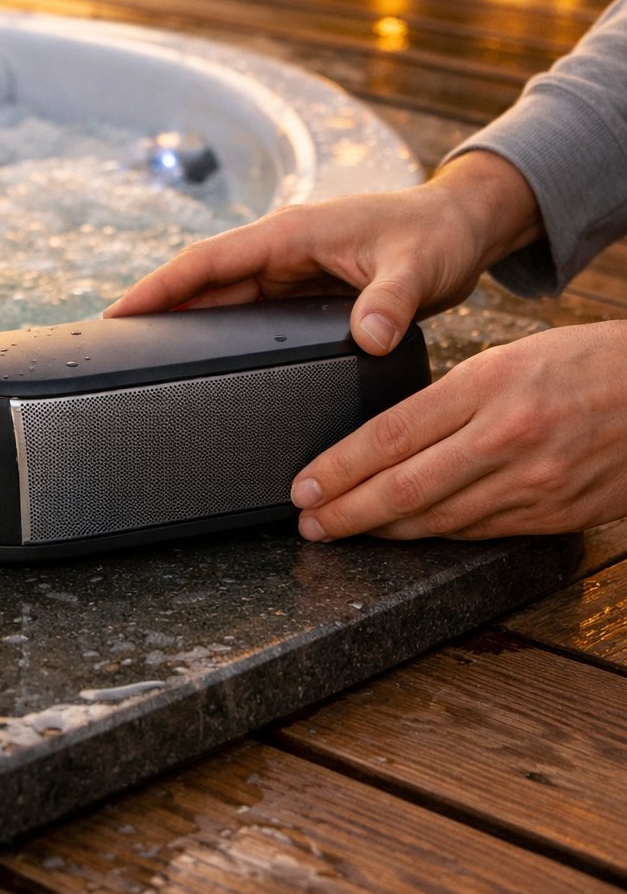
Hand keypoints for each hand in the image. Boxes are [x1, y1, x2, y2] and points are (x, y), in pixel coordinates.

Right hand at [105, 150, 540, 357]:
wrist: (460, 228)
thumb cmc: (436, 236)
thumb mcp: (416, 268)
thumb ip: (391, 302)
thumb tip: (371, 338)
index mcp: (290, 234)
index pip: (208, 261)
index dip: (160, 287)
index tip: (118, 313)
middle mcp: (280, 250)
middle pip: (202, 282)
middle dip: (156, 309)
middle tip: (111, 348)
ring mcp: (289, 270)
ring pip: (221, 299)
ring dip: (184, 322)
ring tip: (141, 359)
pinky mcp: (303, 290)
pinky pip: (249, 312)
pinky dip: (220, 331)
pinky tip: (205, 359)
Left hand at [291, 320, 626, 538]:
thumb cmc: (589, 364)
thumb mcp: (512, 358)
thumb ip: (455, 396)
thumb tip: (395, 435)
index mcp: (488, 386)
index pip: (392, 434)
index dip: (340, 467)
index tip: (303, 484)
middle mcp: (505, 438)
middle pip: (405, 487)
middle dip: (346, 510)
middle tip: (307, 521)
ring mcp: (531, 483)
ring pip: (437, 519)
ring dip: (381, 530)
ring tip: (342, 531)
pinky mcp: (553, 516)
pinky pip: (477, 533)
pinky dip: (433, 535)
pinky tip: (403, 535)